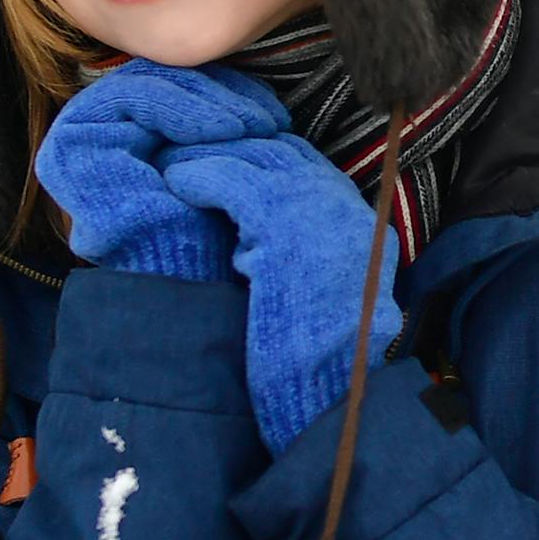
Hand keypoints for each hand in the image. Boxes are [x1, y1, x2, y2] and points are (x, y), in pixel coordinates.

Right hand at [32, 60, 289, 279]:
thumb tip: (237, 79)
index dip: (224, 91)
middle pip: (158, 80)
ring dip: (209, 100)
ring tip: (254, 127)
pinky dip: (184, 107)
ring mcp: (74, 137)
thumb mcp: (212, 160)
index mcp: (120, 135)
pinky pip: (132, 99)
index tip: (274, 115)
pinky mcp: (69, 144)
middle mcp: (91, 134)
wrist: (184, 284)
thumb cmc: (207, 232)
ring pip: (148, 84)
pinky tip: (227, 131)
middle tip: (268, 119)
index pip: (171, 86)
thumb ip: (204, 118)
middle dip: (220, 93)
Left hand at [159, 129, 402, 452]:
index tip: (224, 159)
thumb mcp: (324, 295)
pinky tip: (176, 182)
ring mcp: (317, 210)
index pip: (307, 164)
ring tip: (174, 162)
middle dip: (233, 146)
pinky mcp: (281, 222)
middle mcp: (346, 207)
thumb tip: (261, 234)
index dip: (260, 157)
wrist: (328, 394)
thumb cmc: (319, 365)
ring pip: (254, 157)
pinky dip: (199, 177)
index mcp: (365, 225)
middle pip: (281, 150)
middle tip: (189, 147)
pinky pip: (230, 181)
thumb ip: (307, 253)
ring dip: (208, 156)